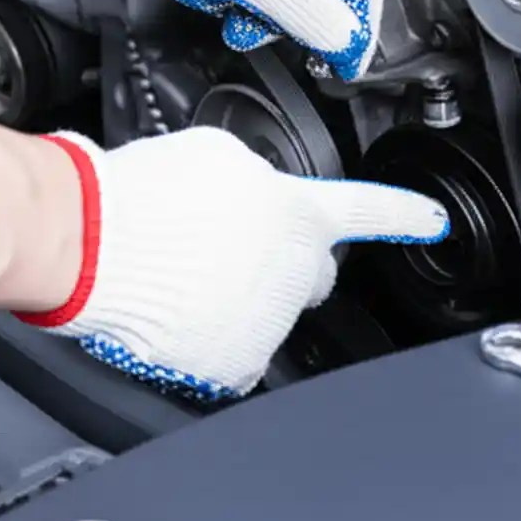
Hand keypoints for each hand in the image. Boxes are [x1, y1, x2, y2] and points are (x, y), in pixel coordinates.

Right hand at [15, 128, 448, 399]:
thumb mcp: (216, 155)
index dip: (404, 215)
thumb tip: (258, 198)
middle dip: (287, 264)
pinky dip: (213, 340)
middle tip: (232, 249)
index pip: (368, 210)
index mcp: (298, 214)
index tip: (433, 221)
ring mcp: (268, 323)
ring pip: (267, 313)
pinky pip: (234, 355)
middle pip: (312, 274)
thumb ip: (261, 181)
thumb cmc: (143, 194)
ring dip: (242, 298)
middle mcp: (295, 273)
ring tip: (184, 274)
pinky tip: (179, 313)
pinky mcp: (233, 364)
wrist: (88, 242)